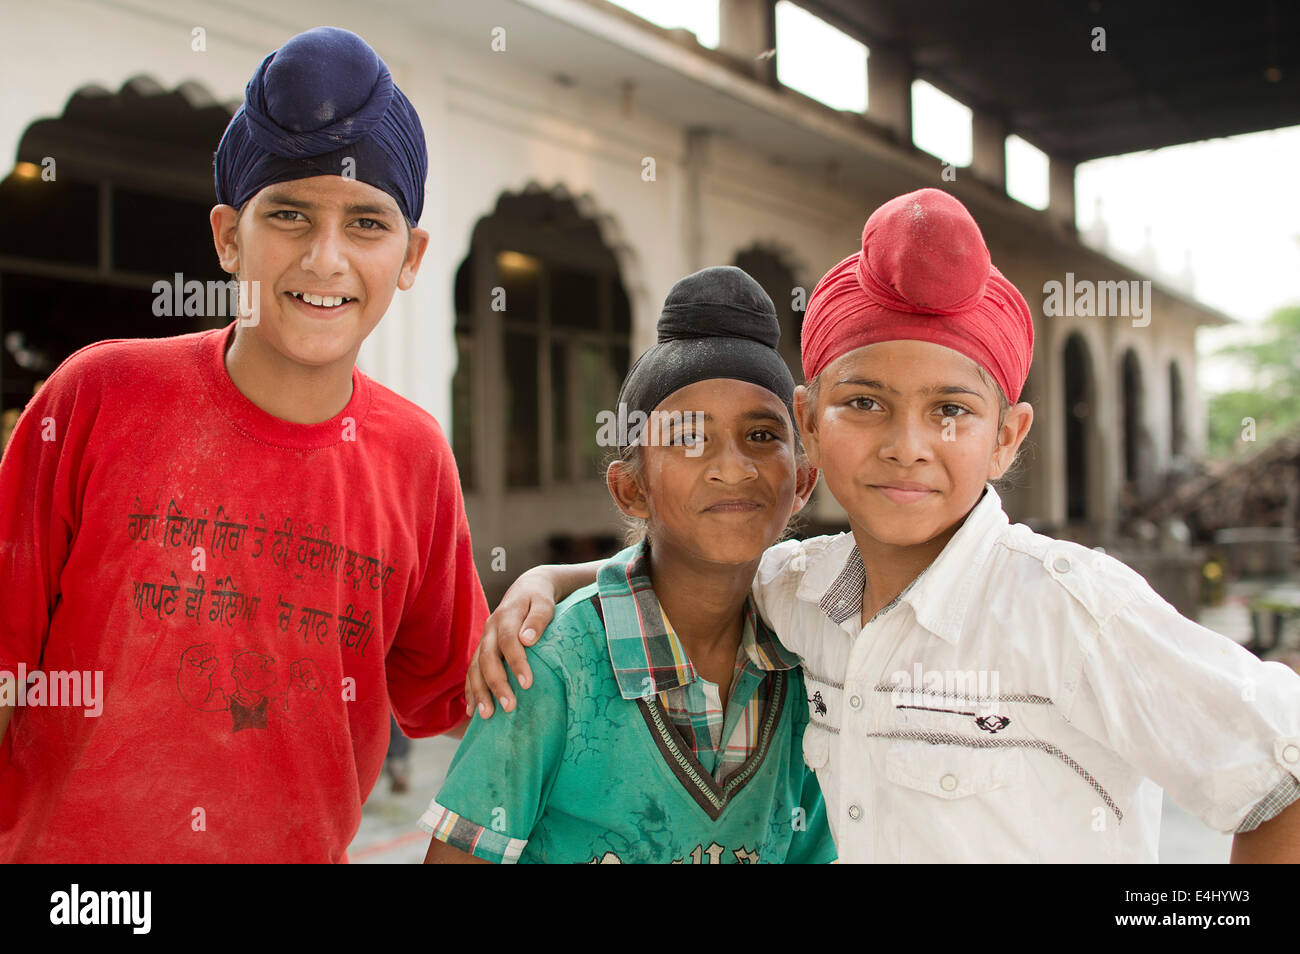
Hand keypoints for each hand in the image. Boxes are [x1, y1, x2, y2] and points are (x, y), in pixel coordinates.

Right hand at [464, 568, 557, 718]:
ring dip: (479, 692)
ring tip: (487, 715)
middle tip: (509, 706)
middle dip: (496, 683)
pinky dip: (470, 691)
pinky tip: (472, 711)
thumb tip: (528, 639)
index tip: (527, 684)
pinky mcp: (481, 651)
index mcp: (506, 616)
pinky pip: (471, 672)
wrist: (526, 590)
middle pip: (488, 658)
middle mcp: (490, 629)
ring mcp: (483, 640)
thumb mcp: (545, 603)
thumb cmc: (540, 600)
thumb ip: (538, 619)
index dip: (516, 662)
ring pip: (476, 667)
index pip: (508, 641)